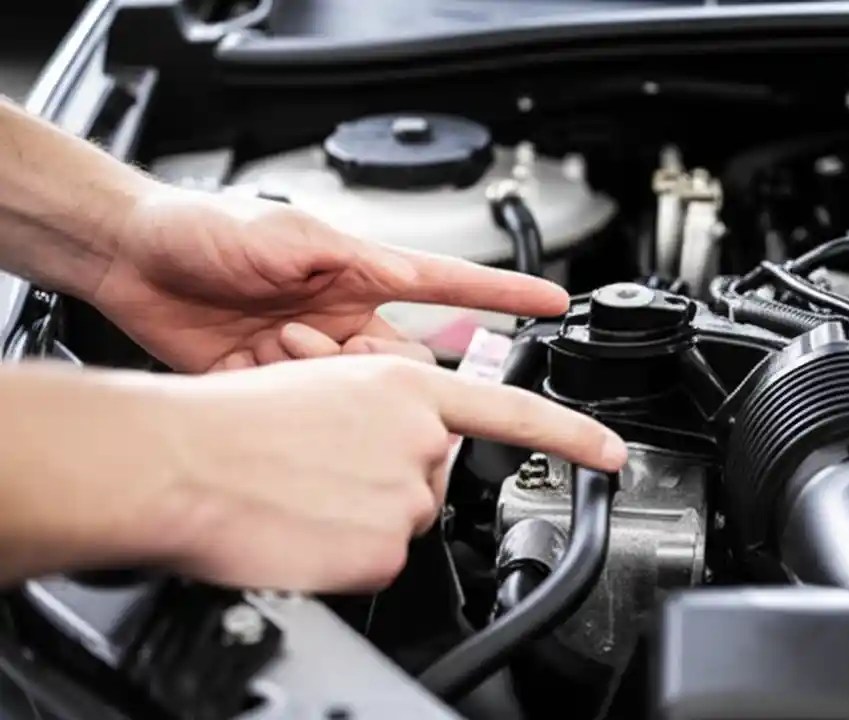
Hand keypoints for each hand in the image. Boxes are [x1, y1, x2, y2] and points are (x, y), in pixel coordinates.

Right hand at [11, 356, 626, 591]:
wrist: (177, 457)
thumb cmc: (230, 419)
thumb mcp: (323, 384)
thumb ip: (383, 412)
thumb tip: (403, 442)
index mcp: (406, 385)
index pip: (511, 411)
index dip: (571, 435)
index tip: (612, 455)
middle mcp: (419, 437)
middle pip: (435, 483)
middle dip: (392, 487)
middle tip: (324, 476)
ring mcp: (406, 493)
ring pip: (403, 525)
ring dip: (363, 522)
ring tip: (303, 499)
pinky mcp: (385, 548)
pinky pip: (379, 564)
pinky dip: (345, 557)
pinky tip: (305, 531)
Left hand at [92, 185, 566, 371]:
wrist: (126, 259)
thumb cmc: (202, 227)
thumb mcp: (284, 232)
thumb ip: (345, 258)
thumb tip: (397, 272)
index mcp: (361, 275)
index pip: (451, 289)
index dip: (505, 297)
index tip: (554, 303)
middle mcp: (345, 318)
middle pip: (403, 366)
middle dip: (383, 375)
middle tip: (335, 351)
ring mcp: (311, 356)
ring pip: (354, 398)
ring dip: (320, 383)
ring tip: (272, 347)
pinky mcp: (274, 386)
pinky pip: (301, 414)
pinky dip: (280, 401)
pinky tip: (247, 371)